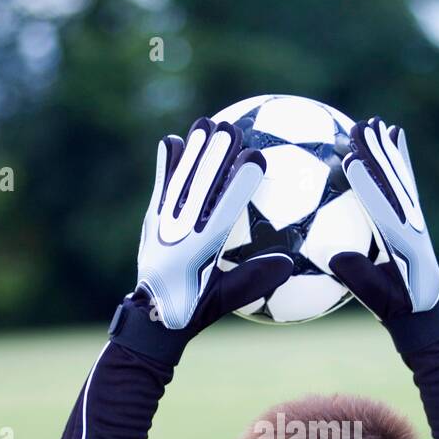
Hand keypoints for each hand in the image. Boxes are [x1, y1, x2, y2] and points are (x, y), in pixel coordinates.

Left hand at [136, 118, 291, 331]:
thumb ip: (254, 279)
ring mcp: (163, 223)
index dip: (239, 182)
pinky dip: (167, 165)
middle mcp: (180, 231)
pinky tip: (172, 142)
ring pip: (181, 180)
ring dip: (194, 151)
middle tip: (232, 127)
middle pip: (201, 186)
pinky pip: (162, 187)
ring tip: (206, 122)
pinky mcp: (151, 219)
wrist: (151, 315)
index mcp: (201, 249)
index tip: (256, 158)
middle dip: (216, 155)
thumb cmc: (194, 309)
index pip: (225, 209)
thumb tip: (286, 262)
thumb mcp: (226, 298)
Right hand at [329, 117, 438, 319]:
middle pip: (392, 184)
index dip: (366, 186)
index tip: (350, 162)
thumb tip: (335, 256)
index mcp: (402, 244)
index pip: (382, 210)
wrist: (426, 305)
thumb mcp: (377, 299)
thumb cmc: (396, 305)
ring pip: (398, 176)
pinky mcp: (414, 211)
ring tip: (370, 122)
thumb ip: (359, 278)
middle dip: (374, 156)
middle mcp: (412, 223)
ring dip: (383, 149)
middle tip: (356, 128)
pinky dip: (400, 155)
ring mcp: (415, 215)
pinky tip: (394, 132)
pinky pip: (406, 179)